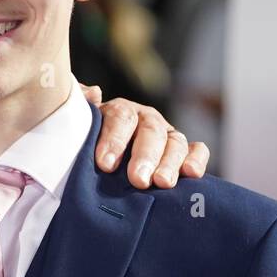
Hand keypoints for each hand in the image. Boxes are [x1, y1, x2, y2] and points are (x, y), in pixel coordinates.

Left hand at [80, 83, 209, 188]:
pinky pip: (196, 151)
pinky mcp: (182, 152)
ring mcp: (166, 135)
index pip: (120, 117)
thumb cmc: (88, 144)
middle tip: (137, 180)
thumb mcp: (79, 126)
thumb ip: (80, 107)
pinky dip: (197, 159)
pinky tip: (191, 174)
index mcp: (120, 111)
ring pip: (175, 142)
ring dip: (170, 163)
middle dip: (145, 156)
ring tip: (162, 183)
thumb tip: (93, 93)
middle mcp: (146, 119)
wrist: (103, 163)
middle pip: (150, 131)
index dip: (114, 139)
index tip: (105, 164)